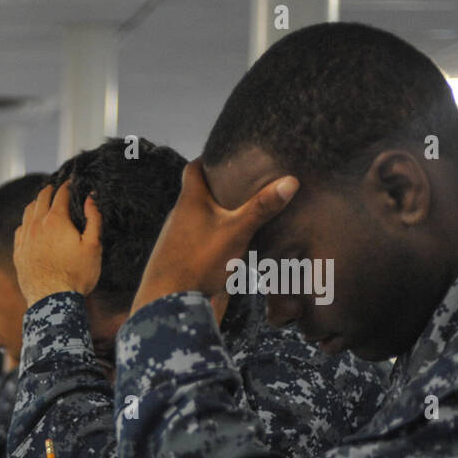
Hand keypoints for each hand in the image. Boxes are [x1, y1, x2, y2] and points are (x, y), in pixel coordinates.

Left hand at [13, 181, 102, 305]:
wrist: (51, 301)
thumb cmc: (76, 275)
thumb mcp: (94, 246)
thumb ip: (94, 218)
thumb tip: (92, 196)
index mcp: (56, 220)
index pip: (61, 193)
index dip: (68, 184)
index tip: (73, 180)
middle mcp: (36, 225)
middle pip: (41, 198)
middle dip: (51, 189)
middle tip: (57, 186)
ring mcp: (24, 239)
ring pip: (27, 212)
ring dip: (36, 203)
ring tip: (43, 201)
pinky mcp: (18, 253)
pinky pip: (20, 229)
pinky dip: (27, 221)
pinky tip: (31, 225)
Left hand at [132, 159, 297, 315]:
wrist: (167, 303)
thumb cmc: (198, 262)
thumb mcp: (236, 232)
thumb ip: (261, 208)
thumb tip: (290, 181)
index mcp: (189, 202)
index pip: (194, 169)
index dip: (208, 159)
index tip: (225, 154)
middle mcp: (178, 217)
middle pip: (197, 194)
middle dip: (217, 188)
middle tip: (243, 182)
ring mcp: (176, 239)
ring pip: (198, 219)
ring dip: (216, 215)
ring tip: (240, 212)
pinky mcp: (179, 259)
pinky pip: (198, 241)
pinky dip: (213, 237)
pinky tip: (229, 245)